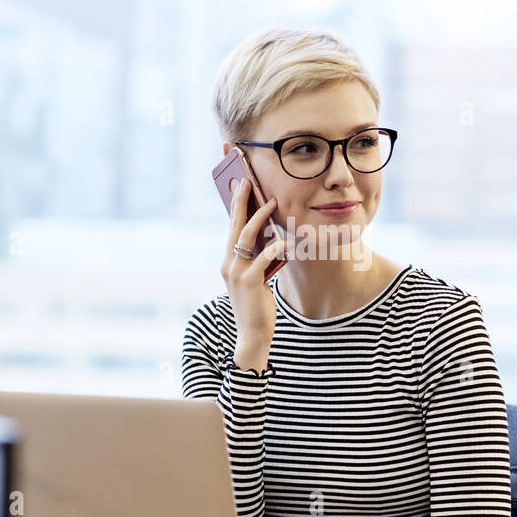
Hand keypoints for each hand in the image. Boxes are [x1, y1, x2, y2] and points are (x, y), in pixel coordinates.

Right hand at [220, 177, 285, 362]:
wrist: (252, 334)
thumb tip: (274, 238)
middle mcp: (228, 264)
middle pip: (234, 226)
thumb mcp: (256, 279)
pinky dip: (277, 247)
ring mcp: (237, 273)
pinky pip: (265, 257)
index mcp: (228, 262)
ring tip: (272, 203)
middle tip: (246, 181)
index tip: (240, 186)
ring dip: (260, 218)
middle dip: (241, 202)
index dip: (235, 207)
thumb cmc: (257, 306)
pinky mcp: (250, 282)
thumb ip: (259, 260)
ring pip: (247, 237)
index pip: (231, 229)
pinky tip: (287, 241)